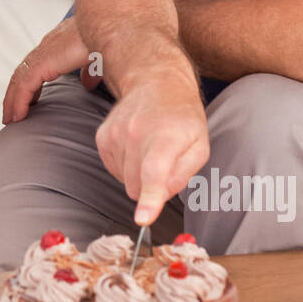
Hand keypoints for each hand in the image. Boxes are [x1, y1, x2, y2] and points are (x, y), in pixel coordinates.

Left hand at [2, 15, 103, 123]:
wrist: (111, 24)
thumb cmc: (110, 36)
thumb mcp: (99, 57)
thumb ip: (91, 70)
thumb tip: (87, 84)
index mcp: (60, 44)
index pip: (37, 64)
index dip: (30, 83)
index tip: (29, 100)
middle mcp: (48, 45)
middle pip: (24, 71)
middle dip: (17, 92)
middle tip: (13, 112)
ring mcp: (44, 52)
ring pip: (20, 78)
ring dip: (13, 99)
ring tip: (11, 118)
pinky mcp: (43, 61)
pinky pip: (24, 85)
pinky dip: (18, 101)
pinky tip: (17, 115)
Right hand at [94, 75, 209, 225]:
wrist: (156, 83)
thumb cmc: (182, 118)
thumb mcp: (200, 145)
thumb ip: (184, 173)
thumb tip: (163, 194)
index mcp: (166, 138)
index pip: (154, 172)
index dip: (150, 199)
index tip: (143, 219)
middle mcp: (136, 133)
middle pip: (136, 187)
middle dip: (150, 187)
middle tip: (165, 163)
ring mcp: (115, 134)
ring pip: (124, 180)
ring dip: (138, 174)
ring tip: (150, 149)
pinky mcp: (102, 137)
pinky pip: (114, 169)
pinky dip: (126, 166)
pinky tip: (136, 147)